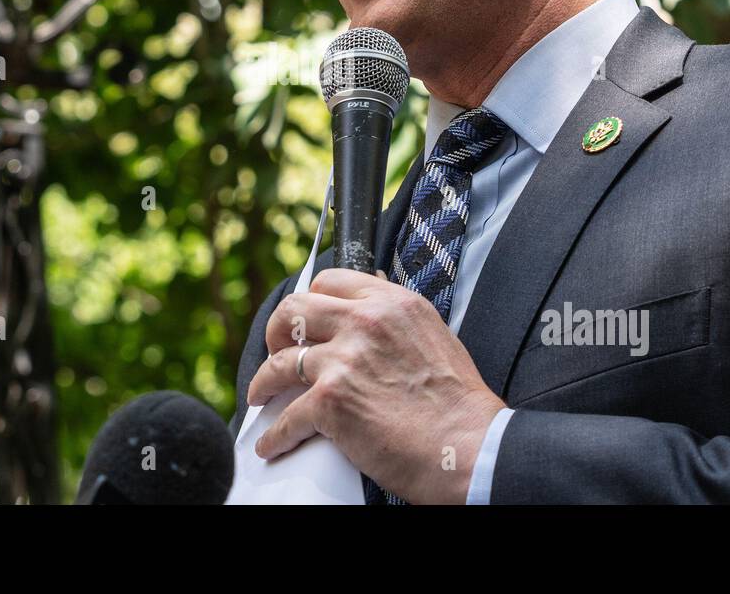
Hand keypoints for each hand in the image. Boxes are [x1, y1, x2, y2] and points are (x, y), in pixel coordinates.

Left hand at [246, 267, 504, 503]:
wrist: (469, 448)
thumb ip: (396, 322)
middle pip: (294, 310)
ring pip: (279, 363)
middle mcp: (364, 322)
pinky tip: (271, 442)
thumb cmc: (458, 404)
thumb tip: (368, 315)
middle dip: (277, 332)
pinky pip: (286, 417)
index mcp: (391, 303)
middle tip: (277, 351)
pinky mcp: (331, 401)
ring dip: (263, 382)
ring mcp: (344, 360)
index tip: (304, 321)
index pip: (330, 281)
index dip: (310, 302)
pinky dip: (275, 435)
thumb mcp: (434, 336)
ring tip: (260, 395)